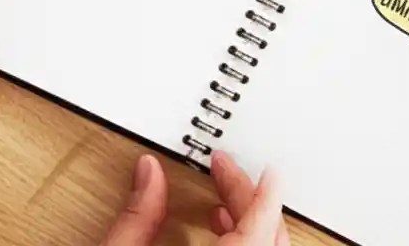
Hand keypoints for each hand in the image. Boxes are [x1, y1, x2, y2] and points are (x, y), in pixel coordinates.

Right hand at [102, 150, 286, 245]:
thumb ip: (138, 215)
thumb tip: (147, 171)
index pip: (259, 228)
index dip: (265, 194)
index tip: (270, 170)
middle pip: (266, 238)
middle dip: (251, 200)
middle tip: (226, 171)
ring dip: (252, 223)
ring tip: (224, 198)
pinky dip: (246, 243)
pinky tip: (222, 230)